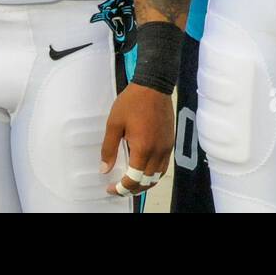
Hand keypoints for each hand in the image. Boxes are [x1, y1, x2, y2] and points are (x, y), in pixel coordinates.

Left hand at [101, 84, 174, 198]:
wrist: (154, 85)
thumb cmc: (133, 102)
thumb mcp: (114, 124)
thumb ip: (109, 149)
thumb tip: (105, 169)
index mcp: (143, 148)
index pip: (134, 179)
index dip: (121, 188)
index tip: (111, 188)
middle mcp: (158, 151)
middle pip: (148, 181)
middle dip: (133, 189)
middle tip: (119, 187)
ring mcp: (166, 146)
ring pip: (158, 175)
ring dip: (145, 182)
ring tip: (132, 181)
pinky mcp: (170, 140)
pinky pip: (164, 164)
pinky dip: (154, 172)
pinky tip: (145, 168)